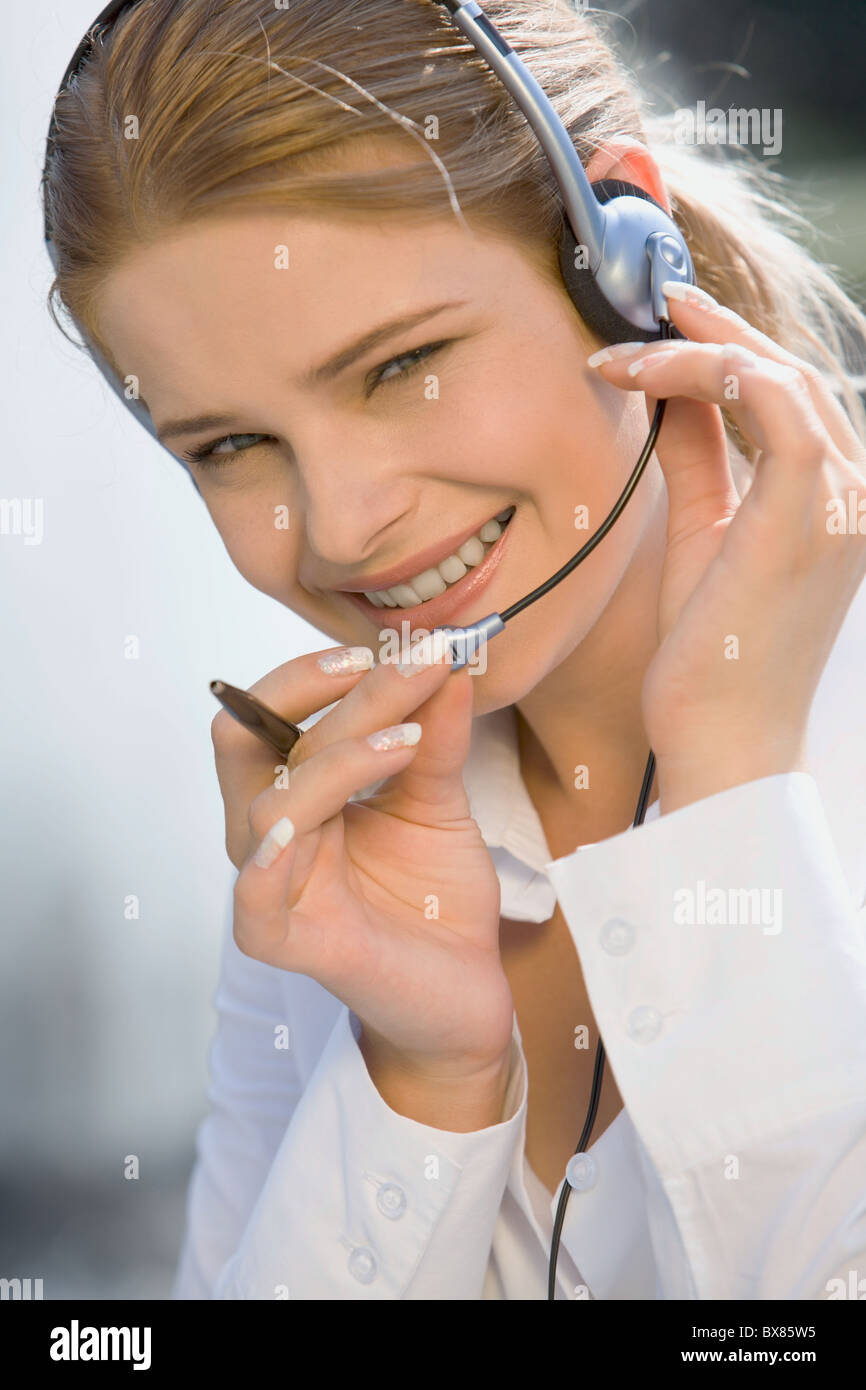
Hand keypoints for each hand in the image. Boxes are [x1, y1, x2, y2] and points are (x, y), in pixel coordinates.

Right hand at [210, 636, 513, 1080]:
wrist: (464, 989)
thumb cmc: (435, 897)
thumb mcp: (438, 801)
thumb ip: (435, 736)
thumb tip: (447, 659)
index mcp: (298, 791)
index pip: (273, 711)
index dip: (321, 671)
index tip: (403, 643)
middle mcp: (273, 831)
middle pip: (254, 739)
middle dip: (321, 691)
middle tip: (400, 665)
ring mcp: (275, 886)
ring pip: (269, 805)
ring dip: (336, 760)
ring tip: (408, 739)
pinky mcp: (290, 942)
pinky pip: (252, 899)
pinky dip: (269, 859)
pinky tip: (303, 830)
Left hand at [589, 282, 865, 810]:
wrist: (718, 739)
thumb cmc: (708, 654)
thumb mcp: (702, 534)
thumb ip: (698, 460)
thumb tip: (669, 394)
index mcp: (836, 503)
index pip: (793, 401)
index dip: (733, 349)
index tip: (671, 324)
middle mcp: (856, 496)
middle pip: (795, 376)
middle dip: (717, 331)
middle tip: (652, 302)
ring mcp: (843, 504)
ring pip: (782, 379)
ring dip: (698, 349)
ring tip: (628, 343)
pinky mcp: (808, 513)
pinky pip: (769, 404)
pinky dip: (709, 373)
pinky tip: (650, 372)